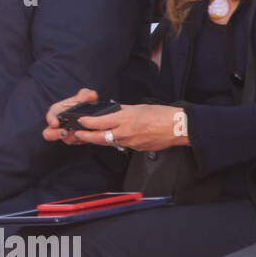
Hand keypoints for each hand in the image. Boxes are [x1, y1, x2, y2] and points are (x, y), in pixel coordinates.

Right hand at [43, 88, 100, 143]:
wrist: (93, 110)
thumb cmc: (84, 101)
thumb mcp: (85, 95)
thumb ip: (86, 94)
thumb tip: (91, 96)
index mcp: (57, 112)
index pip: (49, 116)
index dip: (51, 120)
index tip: (55, 123)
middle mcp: (58, 124)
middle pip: (49, 134)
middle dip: (55, 134)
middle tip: (64, 132)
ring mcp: (66, 133)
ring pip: (65, 140)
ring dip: (72, 138)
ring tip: (80, 134)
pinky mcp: (76, 139)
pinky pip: (77, 142)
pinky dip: (81, 140)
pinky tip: (88, 136)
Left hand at [66, 103, 189, 151]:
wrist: (178, 127)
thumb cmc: (161, 114)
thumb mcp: (138, 107)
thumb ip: (122, 110)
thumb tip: (111, 111)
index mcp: (125, 118)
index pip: (100, 122)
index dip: (87, 122)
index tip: (80, 121)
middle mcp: (126, 132)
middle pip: (100, 137)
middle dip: (86, 136)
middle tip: (77, 135)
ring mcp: (131, 142)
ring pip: (109, 142)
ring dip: (99, 140)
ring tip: (89, 137)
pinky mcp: (137, 148)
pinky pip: (122, 145)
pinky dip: (114, 141)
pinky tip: (111, 138)